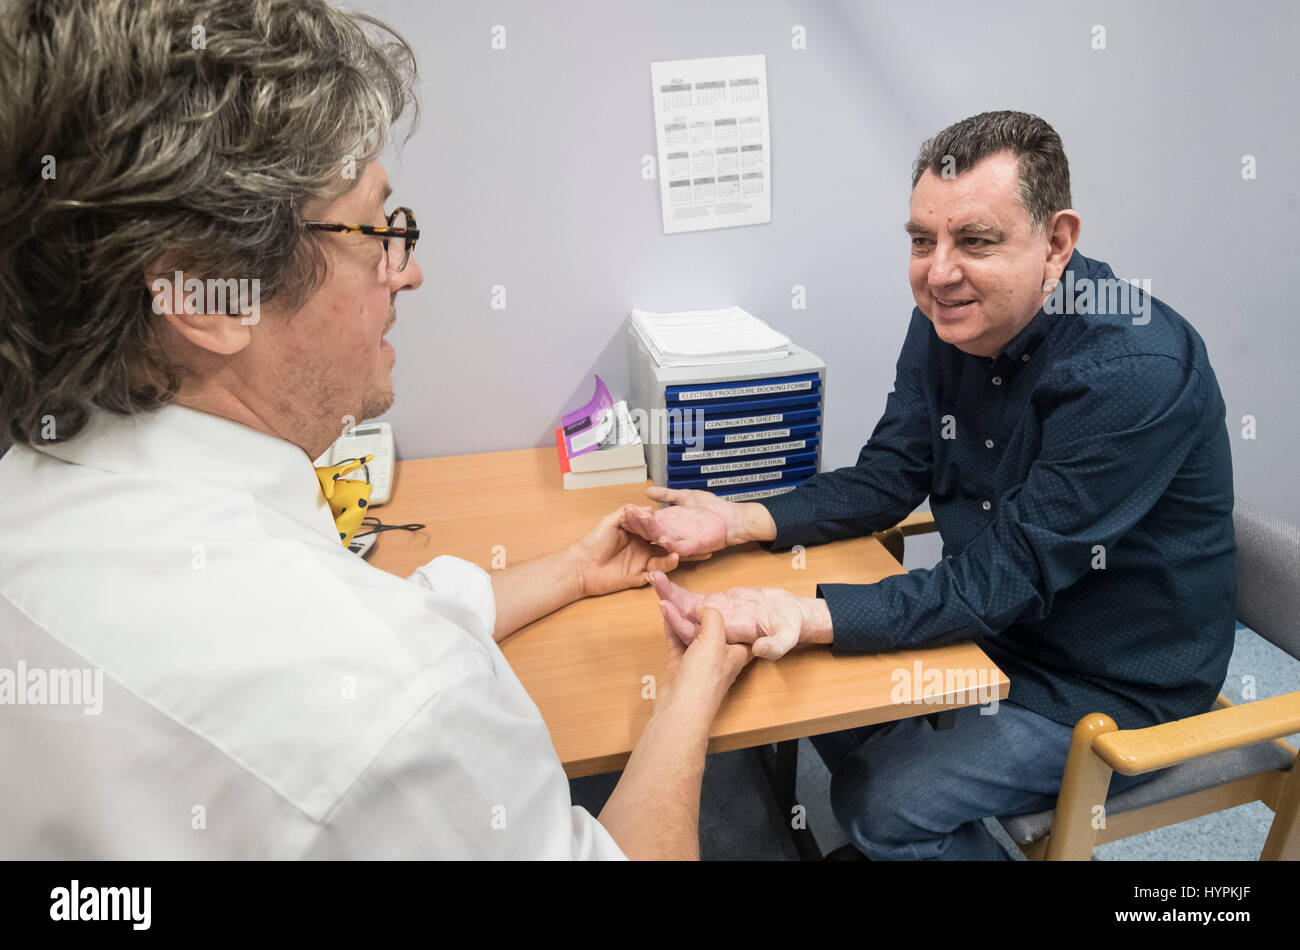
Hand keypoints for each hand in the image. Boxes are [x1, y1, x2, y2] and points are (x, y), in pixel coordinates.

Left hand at [570, 509, 679, 597]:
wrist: (581, 567)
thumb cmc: (593, 542)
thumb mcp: (610, 522)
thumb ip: (627, 513)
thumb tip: (648, 509)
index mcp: (637, 533)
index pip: (654, 527)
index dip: (661, 523)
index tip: (670, 519)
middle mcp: (642, 547)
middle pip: (661, 543)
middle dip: (670, 539)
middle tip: (678, 536)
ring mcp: (642, 562)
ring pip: (662, 559)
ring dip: (671, 555)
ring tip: (677, 552)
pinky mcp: (640, 577)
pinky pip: (656, 574)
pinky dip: (664, 570)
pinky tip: (670, 563)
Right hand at [620, 485, 772, 557]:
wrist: (734, 519)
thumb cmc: (712, 508)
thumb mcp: (685, 497)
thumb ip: (667, 495)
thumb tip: (648, 491)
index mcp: (668, 523)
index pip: (647, 520)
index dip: (636, 517)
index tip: (623, 511)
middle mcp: (671, 533)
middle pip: (650, 530)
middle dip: (637, 524)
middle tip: (623, 518)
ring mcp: (681, 542)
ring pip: (660, 539)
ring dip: (649, 534)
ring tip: (636, 527)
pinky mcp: (693, 547)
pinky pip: (678, 549)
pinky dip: (669, 546)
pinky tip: (660, 539)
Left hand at [648, 570, 830, 658]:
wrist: (792, 618)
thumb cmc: (789, 627)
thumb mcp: (785, 638)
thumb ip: (774, 645)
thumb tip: (760, 648)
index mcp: (728, 644)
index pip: (697, 637)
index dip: (679, 624)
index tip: (666, 605)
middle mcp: (717, 638)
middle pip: (684, 622)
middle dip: (668, 603)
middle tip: (653, 581)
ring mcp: (714, 625)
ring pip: (684, 613)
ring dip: (669, 595)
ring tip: (654, 576)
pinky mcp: (715, 610)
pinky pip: (691, 605)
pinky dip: (678, 595)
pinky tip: (665, 585)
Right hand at [658, 607, 752, 709]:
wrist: (679, 708)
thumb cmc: (703, 680)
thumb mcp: (714, 640)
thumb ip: (713, 618)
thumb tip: (704, 609)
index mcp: (736, 653)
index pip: (740, 629)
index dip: (734, 614)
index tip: (726, 597)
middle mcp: (719, 657)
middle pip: (712, 628)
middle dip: (703, 611)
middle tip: (694, 594)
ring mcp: (698, 661)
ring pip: (691, 633)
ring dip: (683, 617)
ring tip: (673, 598)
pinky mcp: (680, 665)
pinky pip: (676, 641)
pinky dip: (671, 627)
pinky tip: (667, 613)